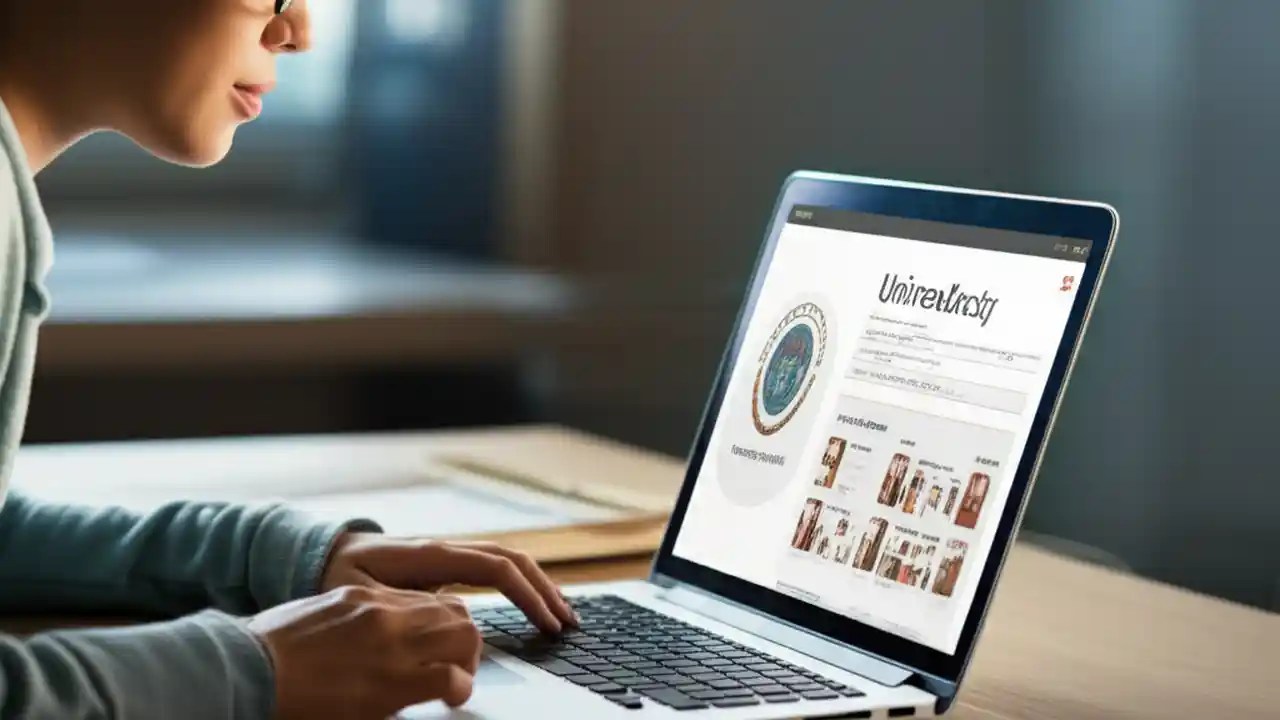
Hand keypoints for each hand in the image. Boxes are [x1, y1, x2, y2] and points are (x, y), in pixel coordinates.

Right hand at [248, 585, 480, 718]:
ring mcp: (392, 644)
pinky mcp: (393, 681)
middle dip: (464, 640)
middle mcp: (386, 614)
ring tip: (456, 683)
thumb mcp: (318, 617)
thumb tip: (370, 640)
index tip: (442, 642)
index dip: (445, 622)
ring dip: (467, 662)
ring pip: (464, 637)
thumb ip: (353, 622)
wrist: (248, 668)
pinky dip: (458, 688)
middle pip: (457, 612)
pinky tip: (449, 699)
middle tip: (458, 665)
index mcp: (365, 598)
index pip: (430, 598)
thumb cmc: (269, 650)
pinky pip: (450, 678)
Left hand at [322, 535, 577, 633]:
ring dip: (538, 586)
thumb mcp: (358, 594)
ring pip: (507, 563)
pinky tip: (532, 606)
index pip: (496, 568)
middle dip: (544, 590)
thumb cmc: (334, 575)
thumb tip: (439, 620)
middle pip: (512, 560)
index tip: (546, 623)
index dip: (527, 594)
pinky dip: (519, 587)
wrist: (318, 553)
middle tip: (568, 623)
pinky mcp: (445, 568)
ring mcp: (448, 557)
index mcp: (431, 555)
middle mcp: (446, 551)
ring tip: (561, 616)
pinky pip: (493, 571)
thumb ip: (396, 606)